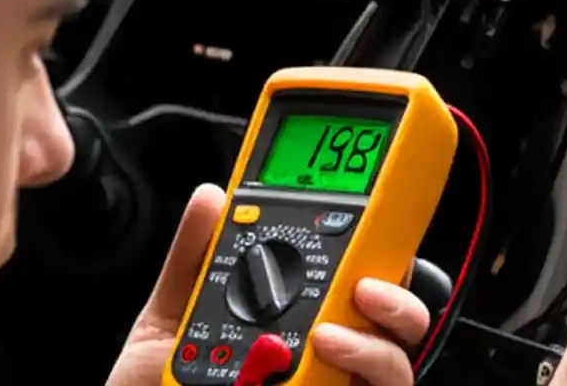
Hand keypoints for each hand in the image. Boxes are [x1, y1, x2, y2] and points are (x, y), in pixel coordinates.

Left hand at [106, 183, 430, 385]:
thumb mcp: (169, 319)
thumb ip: (193, 258)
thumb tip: (211, 197)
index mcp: (301, 320)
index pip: (358, 280)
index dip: (380, 251)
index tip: (371, 225)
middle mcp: (328, 359)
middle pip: (397, 323)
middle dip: (395, 297)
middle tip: (364, 287)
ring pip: (395, 370)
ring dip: (374, 348)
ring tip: (327, 337)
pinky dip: (356, 377)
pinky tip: (317, 366)